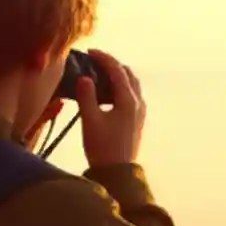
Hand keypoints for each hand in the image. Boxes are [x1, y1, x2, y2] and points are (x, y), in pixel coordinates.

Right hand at [77, 49, 144, 167]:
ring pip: (132, 85)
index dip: (104, 58)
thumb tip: (85, 78)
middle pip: (128, 75)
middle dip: (113, 64)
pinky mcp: (138, 120)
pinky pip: (132, 95)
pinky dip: (121, 87)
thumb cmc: (103, 147)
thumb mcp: (90, 120)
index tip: (90, 52)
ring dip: (118, 75)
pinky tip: (108, 93)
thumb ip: (87, 96)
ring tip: (100, 74)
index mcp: (128, 100)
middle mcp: (138, 103)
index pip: (117, 71)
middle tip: (95, 61)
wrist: (118, 173)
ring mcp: (140, 112)